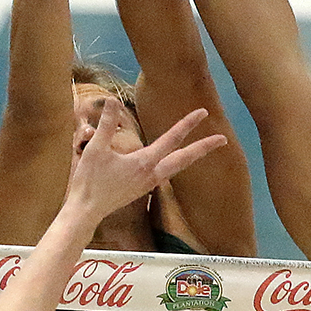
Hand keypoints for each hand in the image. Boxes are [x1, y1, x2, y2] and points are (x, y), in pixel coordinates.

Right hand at [64, 102, 224, 222]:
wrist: (87, 211)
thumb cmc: (89, 181)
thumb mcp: (95, 149)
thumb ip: (106, 124)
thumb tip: (111, 100)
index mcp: (144, 163)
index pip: (172, 139)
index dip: (188, 124)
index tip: (203, 112)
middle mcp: (152, 174)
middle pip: (185, 159)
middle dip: (204, 148)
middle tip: (223, 139)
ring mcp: (149, 184)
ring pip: (177, 167)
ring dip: (192, 156)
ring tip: (204, 148)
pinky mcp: (143, 189)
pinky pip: (167, 173)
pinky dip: (177, 164)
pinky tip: (175, 161)